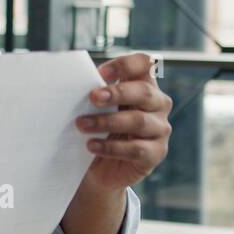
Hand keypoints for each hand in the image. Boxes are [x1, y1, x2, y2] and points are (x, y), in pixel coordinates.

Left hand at [76, 52, 171, 191]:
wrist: (100, 169)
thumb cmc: (99, 131)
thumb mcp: (97, 109)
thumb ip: (94, 94)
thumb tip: (74, 82)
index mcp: (144, 85)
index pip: (144, 65)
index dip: (125, 65)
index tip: (101, 73)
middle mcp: (158, 104)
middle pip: (144, 92)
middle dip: (117, 93)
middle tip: (92, 97)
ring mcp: (160, 129)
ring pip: (139, 121)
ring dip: (107, 121)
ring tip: (82, 125)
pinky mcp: (156, 153)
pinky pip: (136, 148)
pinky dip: (111, 147)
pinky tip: (92, 145)